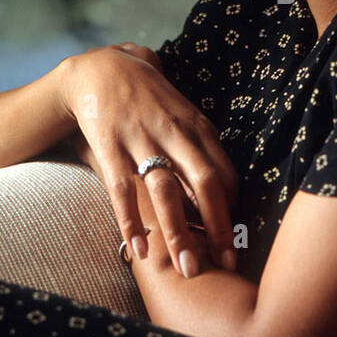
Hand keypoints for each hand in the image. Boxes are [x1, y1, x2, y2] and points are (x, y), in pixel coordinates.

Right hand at [58, 45, 238, 277]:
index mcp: (197, 127)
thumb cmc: (147, 97)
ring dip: (178, 232)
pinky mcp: (109, 145)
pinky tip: (138, 251)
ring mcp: (141, 139)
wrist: (100, 68)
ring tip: (186, 268)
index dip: (233, 211)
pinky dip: (130, 222)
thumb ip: (202, 148)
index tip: (236, 241)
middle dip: (218, 228)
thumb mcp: (183, 114)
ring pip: (166, 190)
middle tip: (226, 266)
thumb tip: (225, 188)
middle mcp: (174, 133)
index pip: (226, 174)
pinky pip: (122, 189)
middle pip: (206, 184)